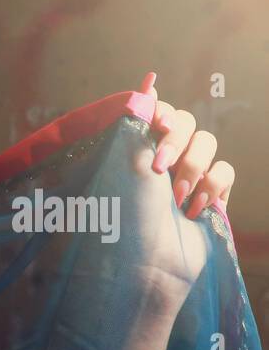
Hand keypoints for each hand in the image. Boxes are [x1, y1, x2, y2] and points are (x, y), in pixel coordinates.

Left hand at [131, 71, 236, 305]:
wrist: (148, 263)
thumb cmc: (126, 216)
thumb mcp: (124, 164)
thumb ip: (135, 123)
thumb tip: (145, 85)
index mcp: (134, 150)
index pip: (157, 111)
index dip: (161, 113)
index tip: (157, 123)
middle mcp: (161, 160)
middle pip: (186, 122)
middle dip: (176, 142)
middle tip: (159, 169)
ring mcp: (188, 177)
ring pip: (209, 143)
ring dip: (193, 168)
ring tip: (175, 199)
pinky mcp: (211, 195)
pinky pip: (226, 171)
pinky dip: (211, 188)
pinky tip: (194, 210)